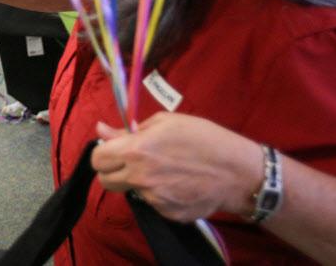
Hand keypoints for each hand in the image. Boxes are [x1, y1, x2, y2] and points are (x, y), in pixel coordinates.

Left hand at [91, 112, 262, 221]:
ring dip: (136, 182)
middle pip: (105, 181)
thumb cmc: (204, 138)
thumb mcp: (166, 122)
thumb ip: (129, 130)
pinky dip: (159, 194)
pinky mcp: (167, 214)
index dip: (103, 153)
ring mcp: (154, 199)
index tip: (113, 150)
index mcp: (136, 151)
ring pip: (130, 192)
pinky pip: (152, 203)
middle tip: (130, 162)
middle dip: (112, 170)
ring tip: (161, 170)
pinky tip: (177, 183)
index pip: (98, 159)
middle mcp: (140, 178)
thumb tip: (101, 130)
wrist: (237, 172)